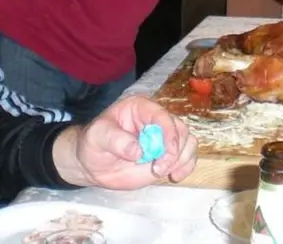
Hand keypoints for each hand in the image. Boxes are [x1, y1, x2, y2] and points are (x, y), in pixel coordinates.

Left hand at [53, 95, 197, 189]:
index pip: (162, 116)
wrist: (92, 162)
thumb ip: (115, 140)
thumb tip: (138, 151)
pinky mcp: (167, 155)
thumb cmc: (93, 143)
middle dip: (175, 150)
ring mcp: (163, 138)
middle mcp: (156, 120)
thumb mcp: (97, 136)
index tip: (164, 155)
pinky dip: (186, 166)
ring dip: (183, 159)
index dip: (168, 134)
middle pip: (180, 129)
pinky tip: (175, 176)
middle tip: (158, 169)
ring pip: (188, 141)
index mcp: (141, 108)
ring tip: (167, 173)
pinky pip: (186, 156)